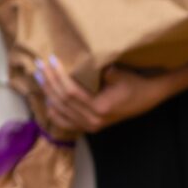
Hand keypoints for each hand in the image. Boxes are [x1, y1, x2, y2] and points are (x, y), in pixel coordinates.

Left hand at [34, 57, 163, 134]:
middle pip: (62, 100)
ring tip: (39, 76)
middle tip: (40, 65)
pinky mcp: (90, 127)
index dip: (58, 75)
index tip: (51, 59)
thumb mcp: (123, 75)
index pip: (70, 91)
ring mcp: (91, 126)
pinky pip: (66, 123)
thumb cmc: (134, 84)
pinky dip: (54, 112)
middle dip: (48, 81)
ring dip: (47, 93)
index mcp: (100, 108)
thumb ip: (110, 73)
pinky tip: (47, 100)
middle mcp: (94, 120)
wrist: (147, 97)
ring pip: (60, 111)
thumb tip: (99, 65)